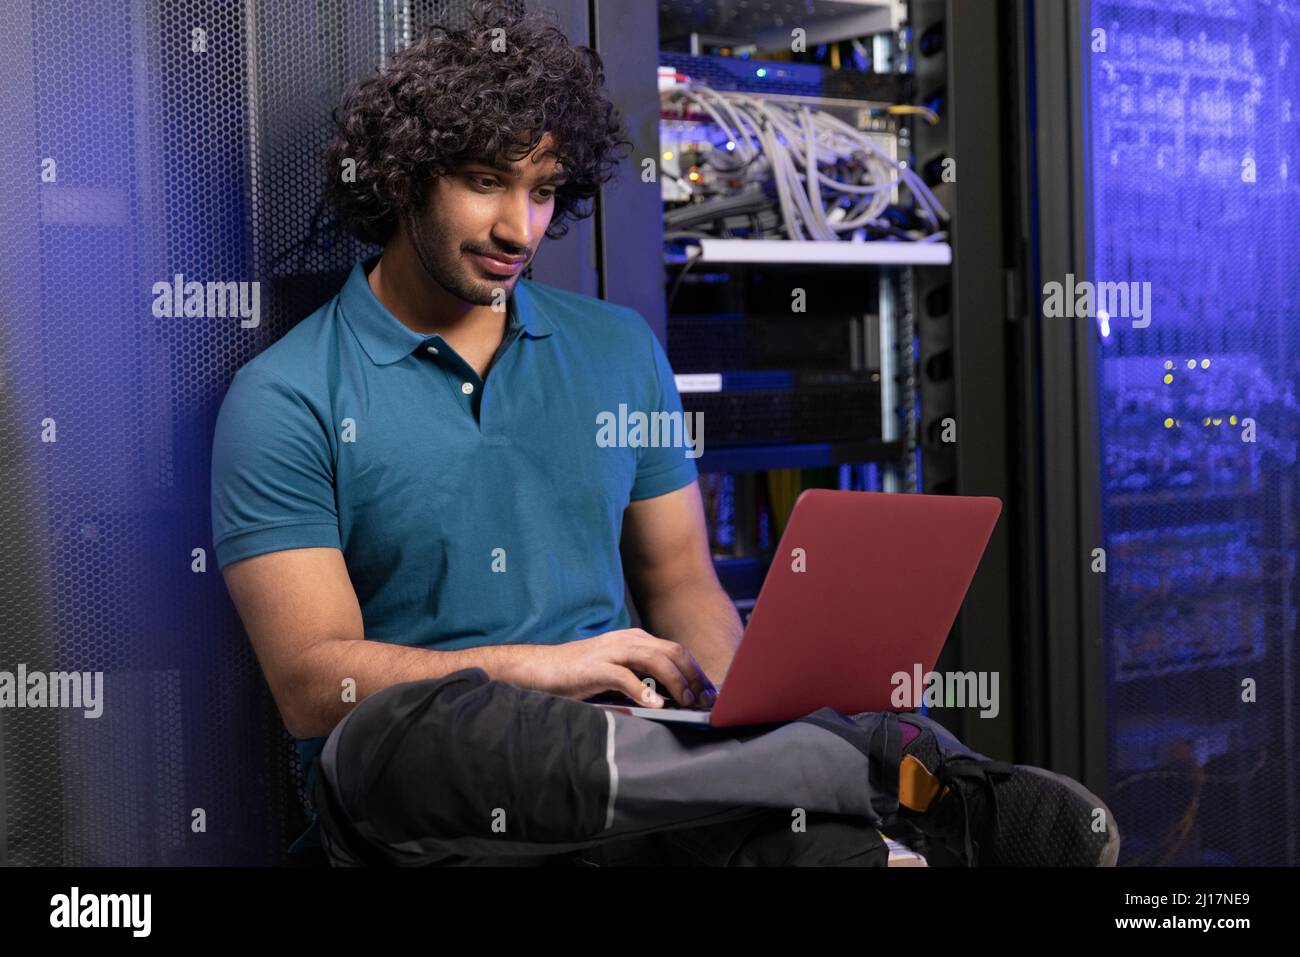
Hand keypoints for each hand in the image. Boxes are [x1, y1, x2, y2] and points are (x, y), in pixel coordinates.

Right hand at [532, 628, 716, 708]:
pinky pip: (624, 676)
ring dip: (675, 681)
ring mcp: (611, 652)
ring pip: (655, 660)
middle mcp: (627, 640)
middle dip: (694, 676)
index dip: (696, 671)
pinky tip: (655, 704)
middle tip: (706, 700)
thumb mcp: (618, 673)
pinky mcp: (595, 668)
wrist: (542, 668)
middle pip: (672, 652)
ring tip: (687, 701)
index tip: (710, 693)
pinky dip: (642, 690)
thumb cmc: (581, 675)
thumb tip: (673, 699)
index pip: (676, 651)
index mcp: (635, 640)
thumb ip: (643, 679)